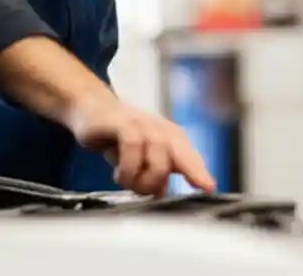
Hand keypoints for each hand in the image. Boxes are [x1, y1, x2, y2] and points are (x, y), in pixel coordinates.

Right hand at [67, 92, 215, 196]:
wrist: (92, 109)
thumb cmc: (120, 137)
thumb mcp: (141, 159)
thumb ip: (155, 174)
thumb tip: (162, 193)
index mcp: (172, 139)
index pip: (191, 158)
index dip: (199, 173)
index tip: (209, 188)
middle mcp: (161, 130)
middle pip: (176, 159)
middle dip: (157, 182)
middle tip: (138, 189)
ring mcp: (143, 124)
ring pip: (157, 156)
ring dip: (140, 178)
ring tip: (126, 181)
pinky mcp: (122, 122)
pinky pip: (133, 145)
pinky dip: (128, 166)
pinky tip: (119, 173)